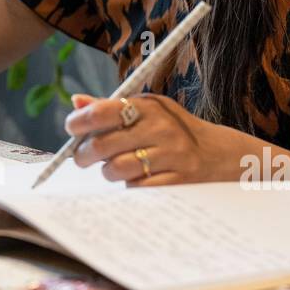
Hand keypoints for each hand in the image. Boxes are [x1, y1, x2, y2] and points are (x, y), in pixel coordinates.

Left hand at [63, 91, 236, 185]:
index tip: (72, 128)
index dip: (80, 121)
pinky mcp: (177, 180)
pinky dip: (130, 185)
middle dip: (84, 154)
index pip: (103, 111)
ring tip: (113, 168)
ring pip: (116, 169)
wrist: (218, 154)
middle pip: (103, 145)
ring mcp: (171, 155)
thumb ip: (110, 108)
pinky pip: (136, 188)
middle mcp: (160, 127)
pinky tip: (137, 178)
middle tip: (82, 158)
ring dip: (107, 172)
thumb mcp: (147, 111)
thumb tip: (76, 102)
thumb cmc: (171, 130)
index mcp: (149, 106)